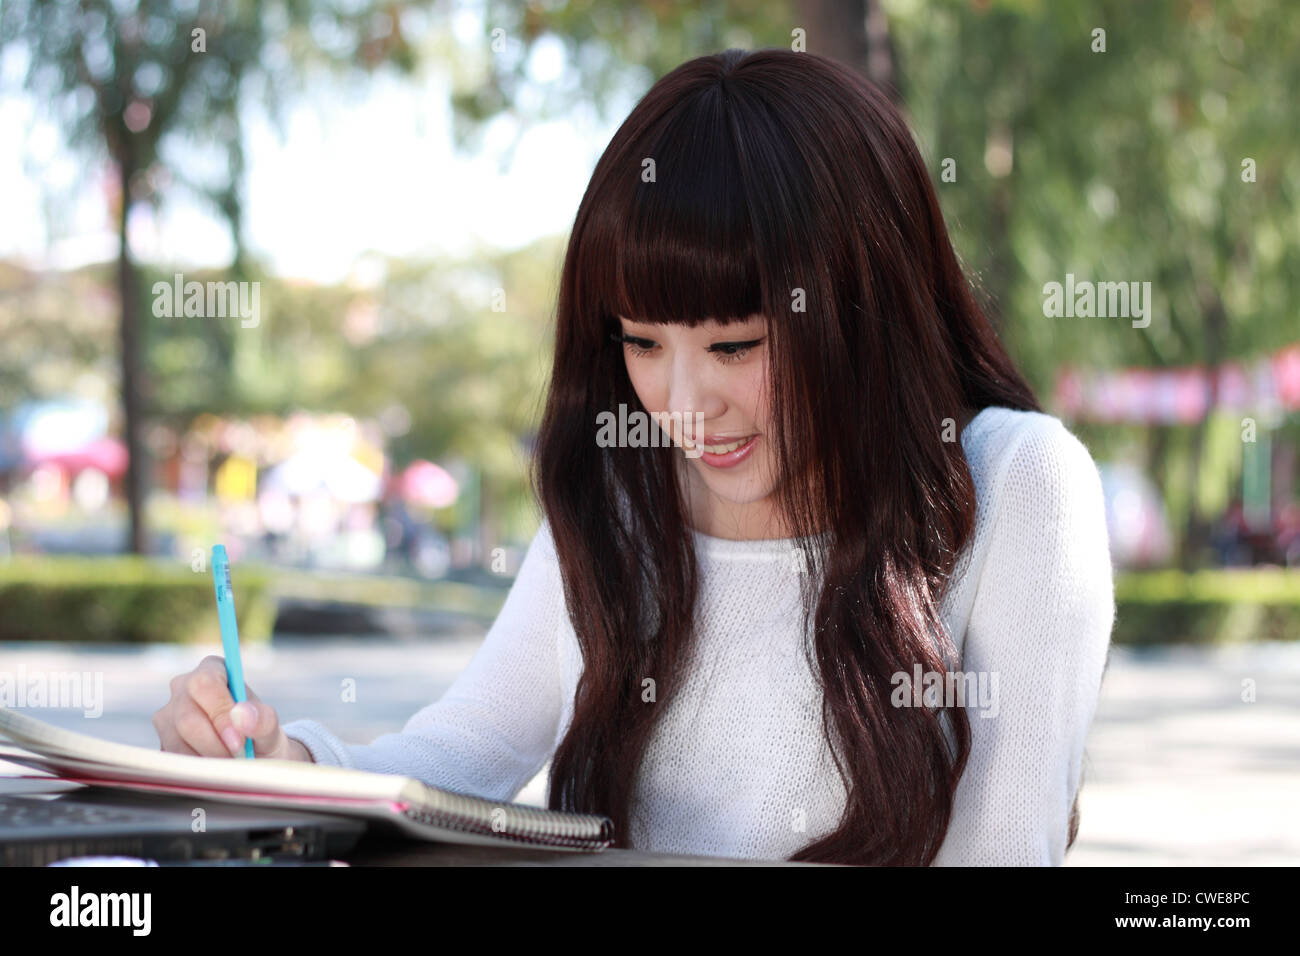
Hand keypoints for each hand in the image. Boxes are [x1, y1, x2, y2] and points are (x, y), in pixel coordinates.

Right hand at [152, 655, 306, 760]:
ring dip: (207, 759)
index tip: (239, 740)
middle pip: (187, 717)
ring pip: (177, 741)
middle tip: (238, 757)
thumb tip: (242, 715)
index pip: (205, 683)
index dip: (220, 712)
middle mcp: (183, 687)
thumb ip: (264, 720)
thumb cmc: (261, 735)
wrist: (253, 756)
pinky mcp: (162, 741)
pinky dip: (197, 769)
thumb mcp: (270, 728)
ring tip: (231, 762)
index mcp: (212, 669)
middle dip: (215, 744)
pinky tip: (215, 768)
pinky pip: (173, 759)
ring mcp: (168, 715)